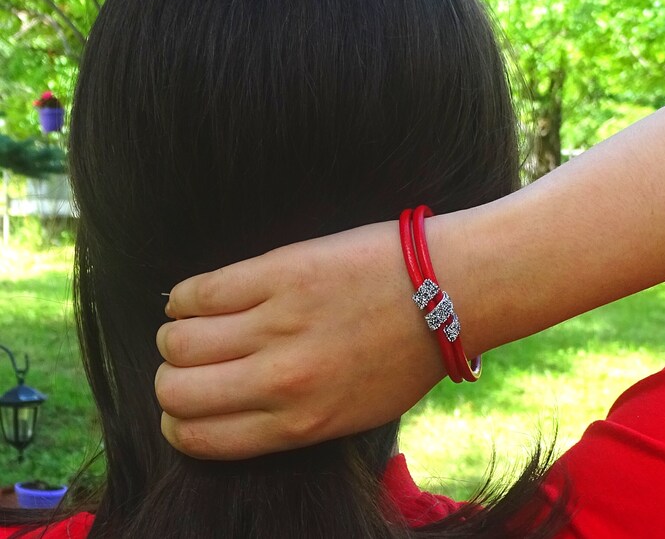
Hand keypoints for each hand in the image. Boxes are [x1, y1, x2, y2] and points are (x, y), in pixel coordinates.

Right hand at [154, 218, 461, 459]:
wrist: (447, 289)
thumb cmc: (404, 354)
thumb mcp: (355, 413)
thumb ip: (292, 422)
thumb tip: (232, 410)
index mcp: (302, 423)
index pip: (200, 438)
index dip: (179, 422)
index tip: (186, 406)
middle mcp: (282, 380)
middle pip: (175, 390)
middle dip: (170, 380)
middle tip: (189, 363)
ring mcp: (278, 323)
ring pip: (178, 340)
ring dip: (175, 336)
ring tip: (194, 326)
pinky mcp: (279, 273)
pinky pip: (198, 291)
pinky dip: (184, 298)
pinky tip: (197, 299)